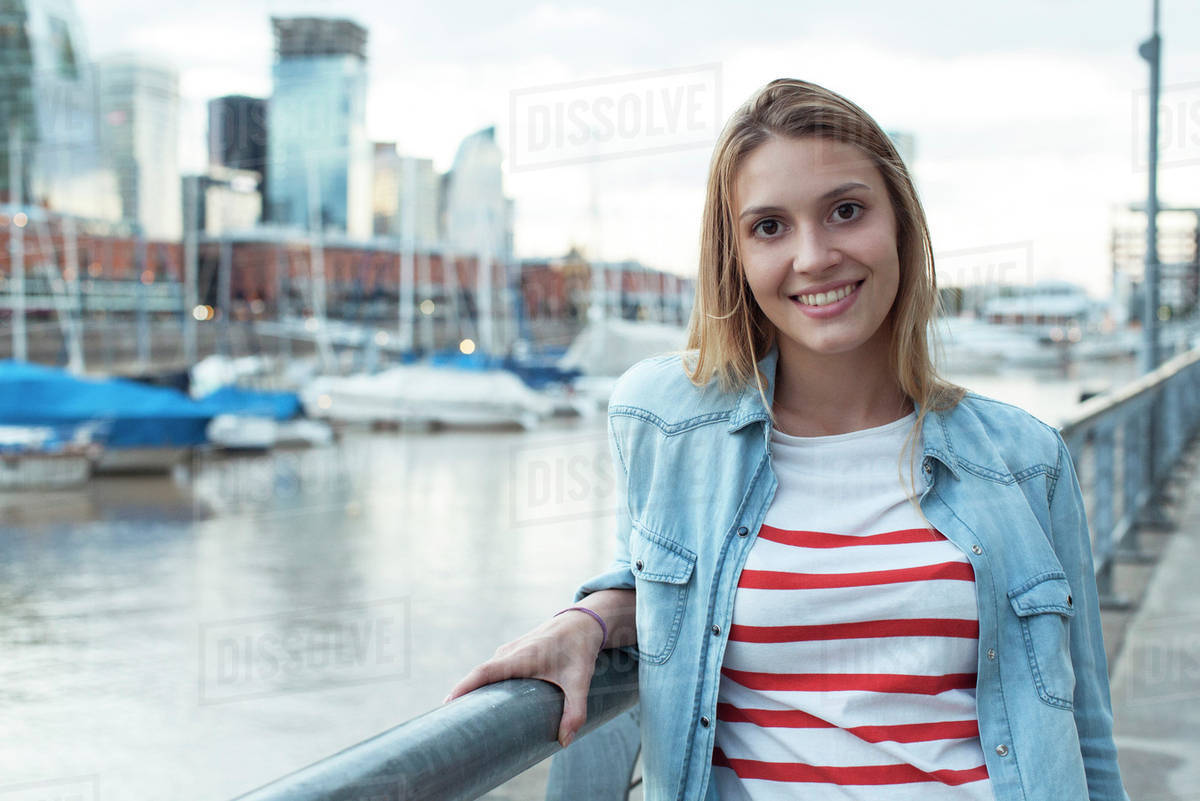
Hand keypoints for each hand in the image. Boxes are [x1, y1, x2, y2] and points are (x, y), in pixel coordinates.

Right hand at [443, 611, 605, 747]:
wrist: (581, 622)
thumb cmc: (579, 650)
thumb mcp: (581, 680)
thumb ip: (575, 710)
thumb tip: (564, 742)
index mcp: (521, 657)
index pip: (485, 672)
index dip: (464, 687)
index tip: (448, 705)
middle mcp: (509, 653)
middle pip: (479, 676)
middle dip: (462, 697)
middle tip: (449, 725)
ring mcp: (508, 652)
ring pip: (485, 674)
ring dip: (473, 692)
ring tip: (462, 720)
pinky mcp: (511, 655)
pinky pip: (491, 671)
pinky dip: (483, 686)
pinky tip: (481, 704)